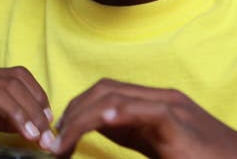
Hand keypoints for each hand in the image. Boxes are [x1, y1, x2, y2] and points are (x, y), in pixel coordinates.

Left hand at [50, 79, 236, 157]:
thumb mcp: (156, 146)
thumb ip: (129, 133)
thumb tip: (96, 126)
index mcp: (151, 102)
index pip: (103, 92)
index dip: (75, 108)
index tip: (58, 134)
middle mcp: (159, 98)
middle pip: (103, 89)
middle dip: (72, 111)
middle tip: (54, 142)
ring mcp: (172, 107)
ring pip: (116, 97)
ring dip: (83, 118)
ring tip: (64, 142)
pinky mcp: (182, 124)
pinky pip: (147, 111)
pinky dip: (121, 114)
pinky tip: (101, 122)